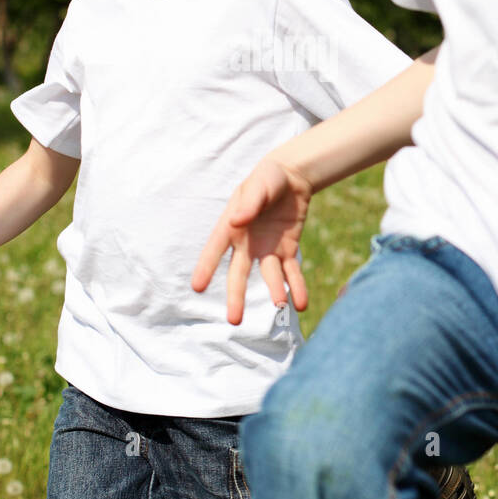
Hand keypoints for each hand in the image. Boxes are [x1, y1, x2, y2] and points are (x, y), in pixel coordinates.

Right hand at [191, 158, 313, 325]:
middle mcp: (246, 244)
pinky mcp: (286, 251)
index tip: (196, 287)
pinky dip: (297, 287)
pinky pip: (291, 272)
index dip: (206, 267)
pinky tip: (301, 304)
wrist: (292, 178)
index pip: (215, 249)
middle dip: (236, 296)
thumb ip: (250, 203)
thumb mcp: (260, 185)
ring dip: (275, 291)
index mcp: (232, 226)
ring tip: (281, 305)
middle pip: (239, 273)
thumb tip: (237, 220)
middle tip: (234, 320)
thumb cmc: (268, 178)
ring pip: (269, 276)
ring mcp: (267, 250)